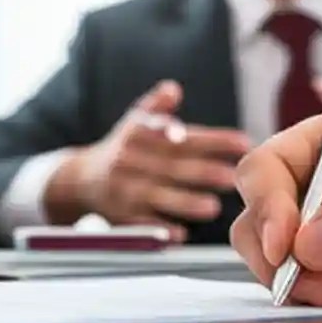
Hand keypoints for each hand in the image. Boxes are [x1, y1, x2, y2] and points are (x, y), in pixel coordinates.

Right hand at [45, 80, 250, 240]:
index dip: (212, 139)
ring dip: (184, 202)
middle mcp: (129, 160)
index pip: (180, 135)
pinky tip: (180, 234)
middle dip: (202, 172)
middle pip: (171, 166)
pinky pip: (140, 223)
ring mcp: (123, 189)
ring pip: (156, 196)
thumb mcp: (134, 121)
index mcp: (138, 134)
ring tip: (212, 208)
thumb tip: (172, 88)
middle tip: (231, 177)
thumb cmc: (121, 147)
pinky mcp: (118, 215)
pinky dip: (159, 230)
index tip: (242, 143)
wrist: (79, 179)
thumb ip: (156, 106)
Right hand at [230, 116, 321, 304]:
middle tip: (307, 281)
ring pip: (277, 258)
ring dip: (298, 281)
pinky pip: (310, 285)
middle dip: (275, 254)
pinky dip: (321, 295)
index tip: (285, 244)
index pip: (266, 169)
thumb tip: (307, 243)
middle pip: (258, 218)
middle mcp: (320, 184)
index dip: (265, 206)